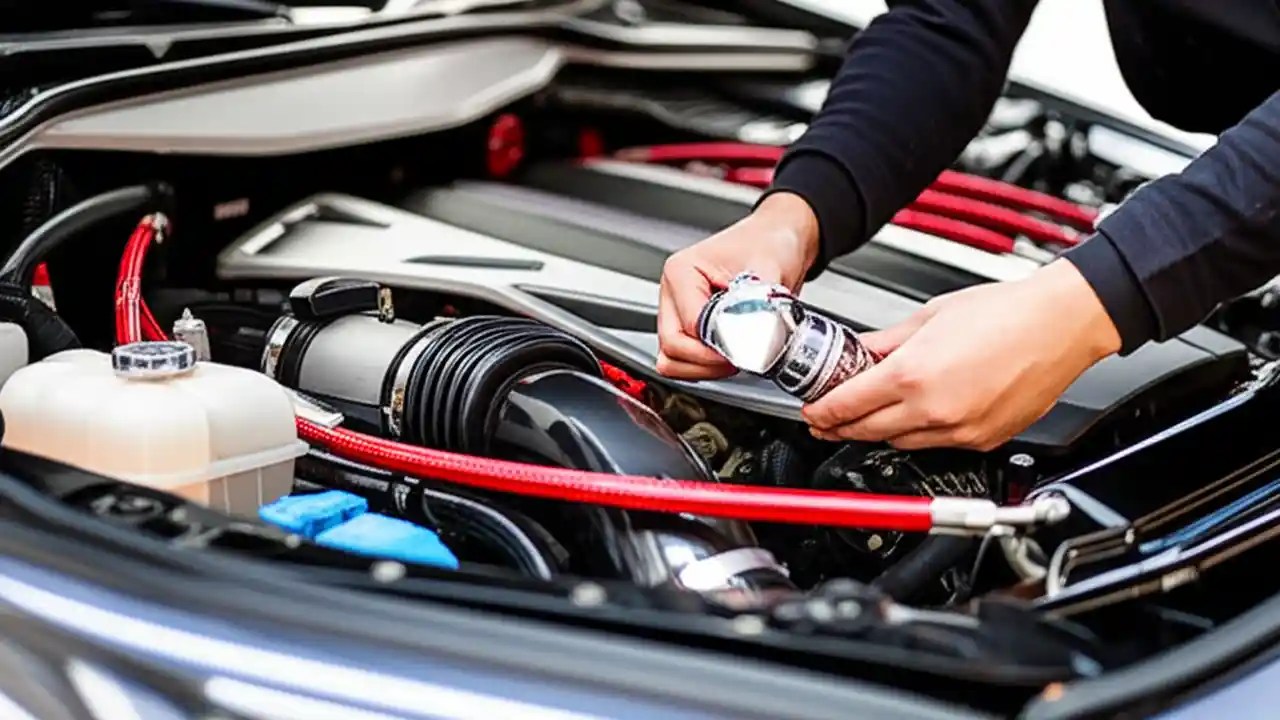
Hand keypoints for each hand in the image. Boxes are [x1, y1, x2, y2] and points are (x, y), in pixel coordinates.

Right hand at [657, 192, 820, 378]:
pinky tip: (733, 355)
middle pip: (672, 348)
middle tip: (742, 358)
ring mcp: (678, 313)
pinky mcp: (690, 329)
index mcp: (682, 272)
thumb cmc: (770, 242)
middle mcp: (673, 293)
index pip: (689, 326)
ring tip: (737, 357)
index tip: (746, 349)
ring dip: (704, 369)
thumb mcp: (770, 267)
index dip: (718, 346)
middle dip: (708, 361)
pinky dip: (706, 368)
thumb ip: (761, 301)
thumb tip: (756, 335)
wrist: (780, 240)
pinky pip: (685, 362)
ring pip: (672, 360)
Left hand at [802, 259, 1121, 449]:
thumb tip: (859, 351)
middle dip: (840, 428)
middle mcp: (934, 410)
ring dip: (877, 432)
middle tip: (825, 421)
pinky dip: (917, 435)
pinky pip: (935, 445)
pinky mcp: (982, 440)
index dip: (821, 412)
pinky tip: (912, 418)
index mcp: (912, 375)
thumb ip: (885, 341)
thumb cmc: (1006, 313)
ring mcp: (960, 430)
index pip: (847, 405)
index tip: (811, 412)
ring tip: (865, 418)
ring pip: (900, 443)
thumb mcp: (929, 317)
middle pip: (867, 432)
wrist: (1060, 324)